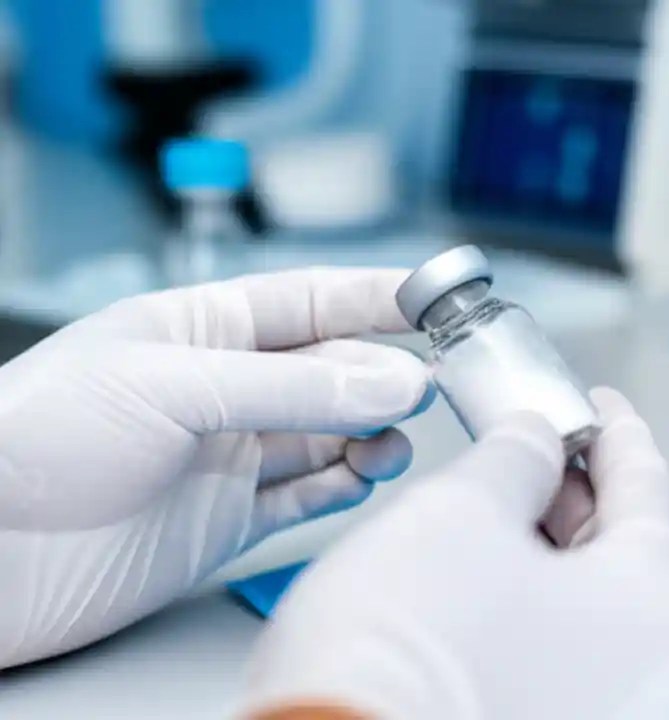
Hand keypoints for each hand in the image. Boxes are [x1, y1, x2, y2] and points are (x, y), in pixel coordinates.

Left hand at [0, 269, 431, 668]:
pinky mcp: (227, 521)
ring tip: (394, 442)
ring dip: (374, 435)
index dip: (377, 296)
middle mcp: (222, 389)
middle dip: (385, 372)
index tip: (441, 296)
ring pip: (330, 435)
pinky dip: (345, 486)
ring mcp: (227, 456)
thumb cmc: (37, 437)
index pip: (310, 301)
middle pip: (332, 370)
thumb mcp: (171, 385)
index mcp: (200, 327)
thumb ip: (290, 387)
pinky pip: (308, 497)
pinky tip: (364, 477)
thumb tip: (391, 380)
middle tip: (427, 384)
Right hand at [242, 389, 668, 719]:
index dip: (617, 434)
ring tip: (500, 504)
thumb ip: (515, 461)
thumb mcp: (459, 514)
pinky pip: (561, 657)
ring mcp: (607, 716)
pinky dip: (533, 609)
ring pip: (591, 612)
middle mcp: (651, 677)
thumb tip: (533, 442)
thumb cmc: (402, 654)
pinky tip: (484, 581)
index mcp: (654, 609)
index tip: (600, 406)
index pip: (653, 493)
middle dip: (577, 491)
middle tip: (540, 444)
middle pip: (626, 557)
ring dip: (549, 550)